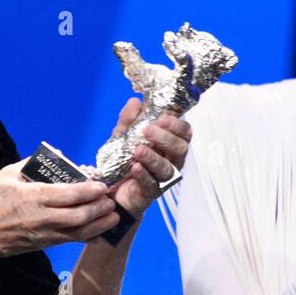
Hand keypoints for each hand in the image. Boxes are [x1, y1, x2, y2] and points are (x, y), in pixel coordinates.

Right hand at [0, 159, 119, 258]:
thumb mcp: (5, 175)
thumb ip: (32, 164)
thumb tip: (56, 155)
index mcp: (32, 197)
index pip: (69, 194)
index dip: (90, 190)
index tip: (101, 185)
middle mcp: (41, 217)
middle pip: (79, 216)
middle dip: (100, 208)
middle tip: (111, 200)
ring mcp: (42, 234)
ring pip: (78, 232)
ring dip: (99, 224)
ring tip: (113, 216)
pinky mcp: (42, 244)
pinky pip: (70, 241)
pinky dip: (87, 235)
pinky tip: (98, 229)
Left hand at [106, 98, 191, 216]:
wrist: (110, 186)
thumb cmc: (124, 157)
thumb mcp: (123, 135)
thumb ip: (129, 119)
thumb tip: (135, 102)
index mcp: (170, 143)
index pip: (184, 132)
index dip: (177, 124)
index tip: (162, 118)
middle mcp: (172, 160)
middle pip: (180, 149)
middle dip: (165, 138)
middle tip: (147, 130)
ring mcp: (163, 178)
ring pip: (167, 168)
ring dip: (153, 157)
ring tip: (138, 150)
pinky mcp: (152, 192)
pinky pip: (152, 184)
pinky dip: (144, 175)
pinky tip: (135, 167)